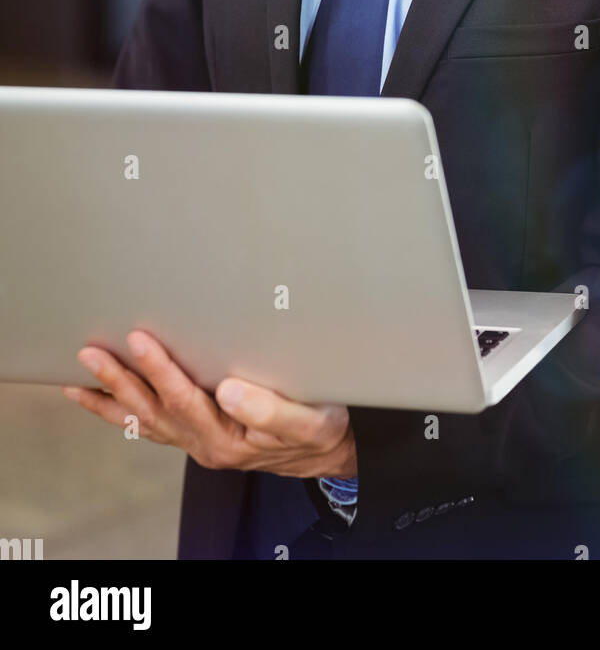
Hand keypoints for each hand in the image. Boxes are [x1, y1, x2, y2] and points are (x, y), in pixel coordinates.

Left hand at [62, 330, 356, 479]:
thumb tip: (228, 389)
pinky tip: (100, 395)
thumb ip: (271, 409)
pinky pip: (148, 426)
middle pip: (153, 411)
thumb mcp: (311, 420)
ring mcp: (196, 442)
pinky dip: (119, 411)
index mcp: (229, 438)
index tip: (140, 340)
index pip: (186, 399)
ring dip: (111, 395)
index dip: (160, 370)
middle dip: (121, 379)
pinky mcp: (195, 434)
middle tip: (93, 351)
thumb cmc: (319, 430)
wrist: (325, 452)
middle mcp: (205, 443)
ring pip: (144, 420)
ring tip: (81, 373)